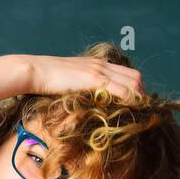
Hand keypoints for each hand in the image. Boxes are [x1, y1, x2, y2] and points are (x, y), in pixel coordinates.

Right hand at [25, 55, 144, 100]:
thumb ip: (81, 89)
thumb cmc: (46, 81)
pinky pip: (121, 89)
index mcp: (97, 64)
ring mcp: (99, 70)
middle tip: (144, 112)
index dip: (137, 89)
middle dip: (143, 95)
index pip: (127, 73)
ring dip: (140, 98)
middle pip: (135, 77)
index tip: (139, 104)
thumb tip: (85, 104)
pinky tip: (133, 110)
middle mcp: (102, 64)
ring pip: (132, 82)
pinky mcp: (94, 79)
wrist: (34, 71)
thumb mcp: (68, 83)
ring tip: (142, 114)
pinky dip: (131, 100)